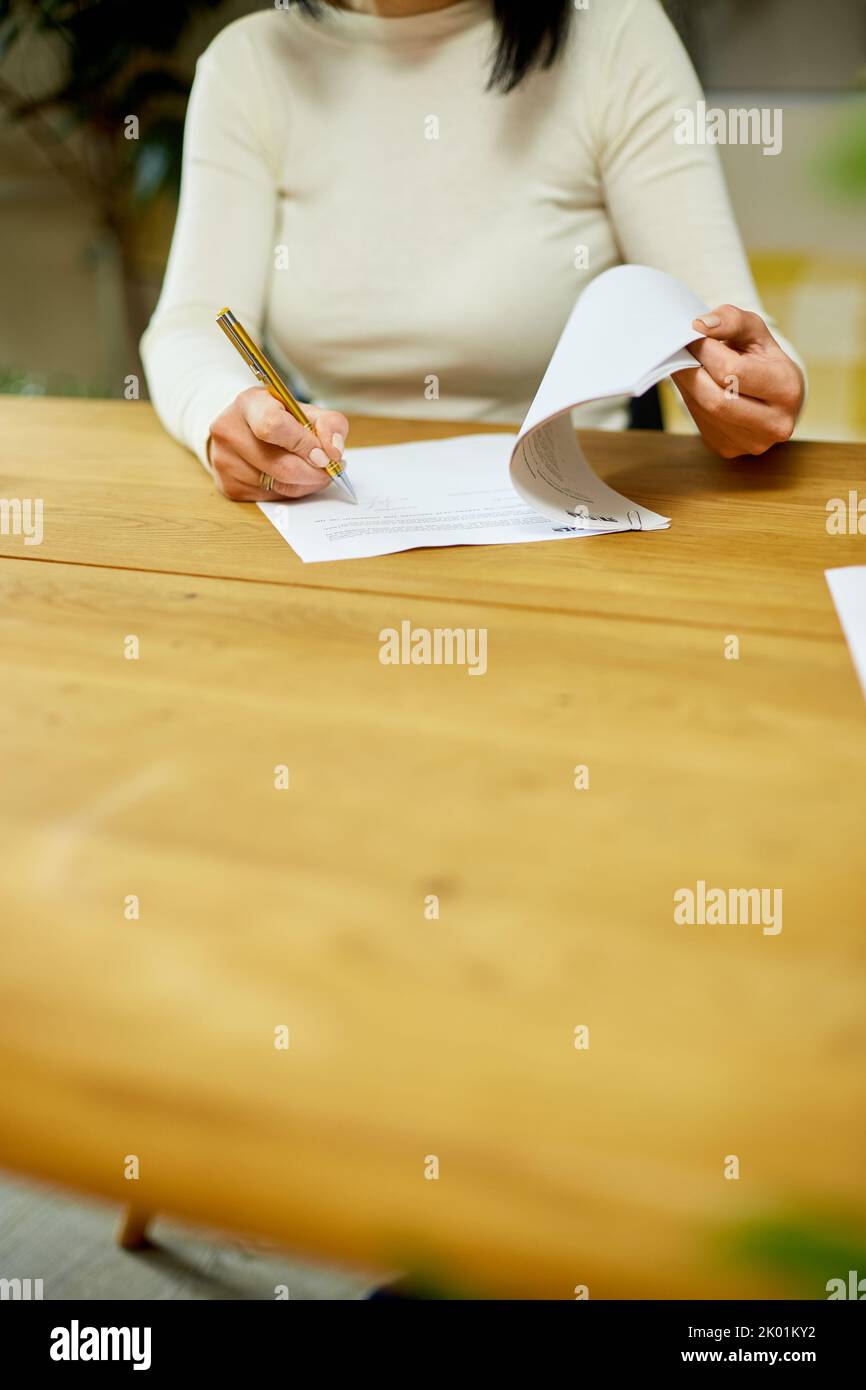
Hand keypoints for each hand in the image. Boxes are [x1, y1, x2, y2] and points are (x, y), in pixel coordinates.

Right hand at [207, 387, 348, 499]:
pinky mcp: (229, 486)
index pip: (274, 426)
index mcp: (249, 404)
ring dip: (307, 484)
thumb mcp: (305, 409)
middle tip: (330, 470)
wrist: (241, 428)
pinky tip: (293, 478)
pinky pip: (273, 498)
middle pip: (282, 466)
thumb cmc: (277, 417)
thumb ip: (329, 423)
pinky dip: (291, 491)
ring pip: (281, 487)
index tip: (325, 455)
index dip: (305, 445)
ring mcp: (225, 461)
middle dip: (315, 473)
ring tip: (314, 471)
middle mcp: (229, 431)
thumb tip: (334, 451)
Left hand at [672, 305, 804, 458]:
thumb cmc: (762, 358)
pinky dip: (692, 400)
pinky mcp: (729, 449)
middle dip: (691, 370)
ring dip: (688, 384)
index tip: (692, 334)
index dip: (705, 350)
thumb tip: (700, 326)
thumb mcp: (755, 332)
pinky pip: (701, 423)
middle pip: (716, 398)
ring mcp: (752, 442)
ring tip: (686, 363)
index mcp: (787, 389)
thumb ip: (732, 320)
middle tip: (681, 350)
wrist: (770, 394)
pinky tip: (696, 385)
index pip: (733, 371)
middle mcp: (775, 423)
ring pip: (704, 412)